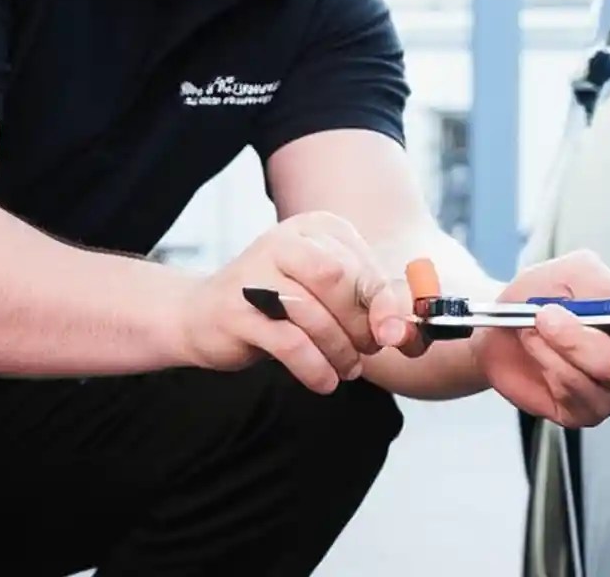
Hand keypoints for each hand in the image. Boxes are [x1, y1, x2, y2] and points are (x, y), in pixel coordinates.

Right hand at [179, 212, 418, 394]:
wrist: (202, 316)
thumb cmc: (277, 307)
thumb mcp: (328, 297)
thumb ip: (370, 308)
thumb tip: (407, 332)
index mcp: (314, 229)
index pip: (362, 265)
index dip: (385, 305)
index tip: (394, 336)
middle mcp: (283, 241)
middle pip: (339, 281)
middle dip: (361, 324)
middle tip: (365, 351)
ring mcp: (254, 274)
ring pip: (314, 312)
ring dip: (340, 351)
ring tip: (345, 369)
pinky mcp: (236, 310)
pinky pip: (289, 343)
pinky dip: (315, 367)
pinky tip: (324, 381)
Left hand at [469, 250, 609, 428]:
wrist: (499, 322)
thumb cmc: (540, 297)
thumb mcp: (572, 272)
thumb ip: (602, 284)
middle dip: (581, 340)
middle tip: (549, 315)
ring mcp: (607, 394)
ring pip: (591, 382)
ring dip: (555, 349)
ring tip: (535, 327)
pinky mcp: (579, 412)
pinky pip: (569, 396)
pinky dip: (546, 365)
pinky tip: (536, 349)